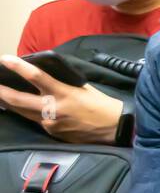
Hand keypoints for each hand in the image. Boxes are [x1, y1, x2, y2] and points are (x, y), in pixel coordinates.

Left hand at [0, 55, 121, 143]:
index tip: (5, 59)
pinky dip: (27, 113)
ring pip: (22, 112)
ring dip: (8, 103)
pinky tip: (23, 108)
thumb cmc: (102, 105)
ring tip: (0, 95)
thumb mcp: (83, 88)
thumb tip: (44, 78)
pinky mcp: (52, 133)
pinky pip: (35, 121)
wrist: (115, 129)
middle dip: (2, 91)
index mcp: (64, 94)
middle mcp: (54, 109)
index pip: (37, 77)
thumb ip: (62, 84)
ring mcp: (51, 123)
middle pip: (19, 100)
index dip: (19, 67)